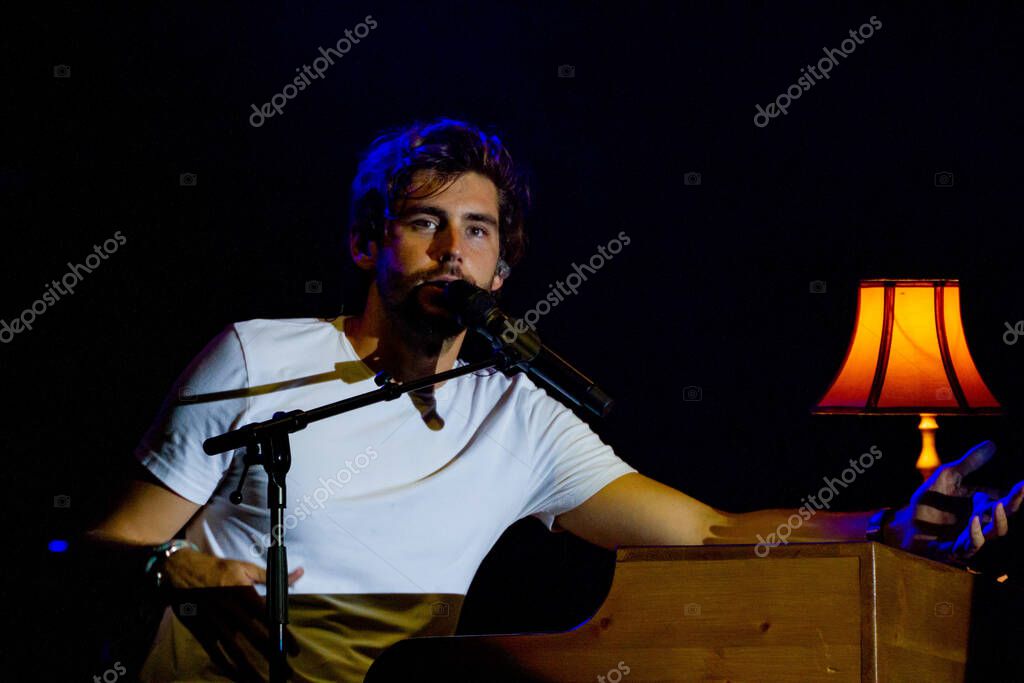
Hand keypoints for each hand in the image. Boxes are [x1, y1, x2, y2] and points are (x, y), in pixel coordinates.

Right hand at [164, 549, 303, 680]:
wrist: (178, 571)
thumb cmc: (216, 568)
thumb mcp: (244, 567)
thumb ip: (272, 576)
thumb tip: (298, 573)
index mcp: (244, 593)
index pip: (271, 618)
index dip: (284, 636)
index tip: (295, 651)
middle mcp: (231, 610)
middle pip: (257, 639)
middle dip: (273, 657)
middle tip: (287, 672)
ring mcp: (215, 624)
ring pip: (237, 652)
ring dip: (252, 670)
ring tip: (266, 682)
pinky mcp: (202, 632)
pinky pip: (216, 654)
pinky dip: (228, 668)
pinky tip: (239, 677)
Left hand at [889, 440, 1023, 565]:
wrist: (905, 522)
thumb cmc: (930, 501)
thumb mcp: (948, 476)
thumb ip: (969, 463)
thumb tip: (993, 443)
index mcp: (982, 508)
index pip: (1006, 502)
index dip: (1017, 494)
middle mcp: (980, 524)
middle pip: (1004, 518)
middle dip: (1014, 505)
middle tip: (1019, 491)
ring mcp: (968, 538)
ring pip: (993, 534)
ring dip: (999, 521)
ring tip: (999, 505)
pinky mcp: (953, 549)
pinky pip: (970, 546)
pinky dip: (975, 534)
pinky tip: (974, 520)